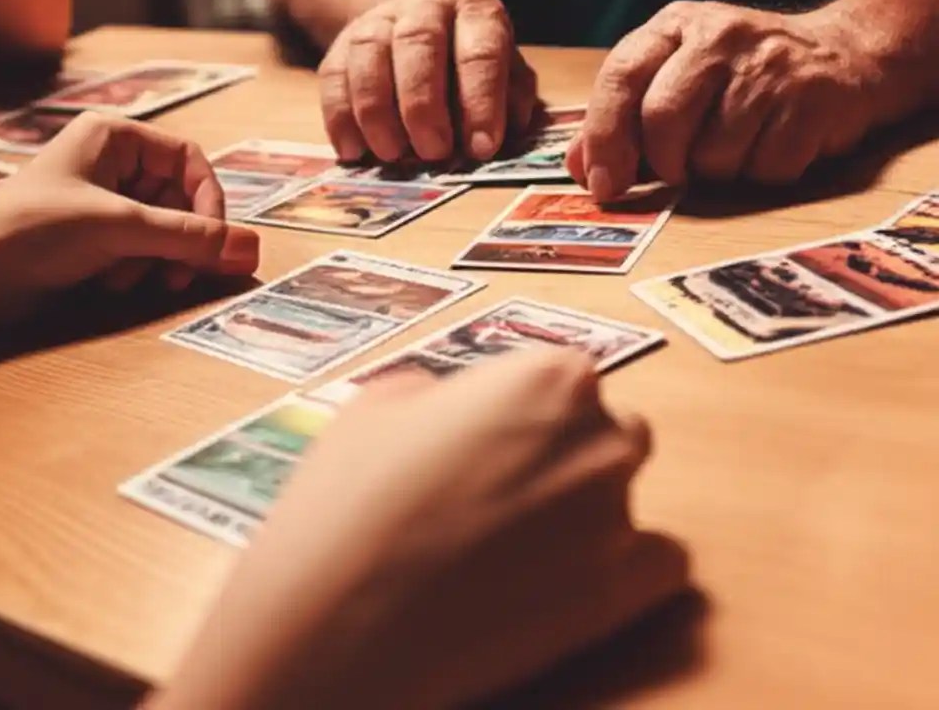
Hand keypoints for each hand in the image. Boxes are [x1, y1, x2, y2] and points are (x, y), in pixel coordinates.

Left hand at [0, 113, 259, 299]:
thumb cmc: (34, 231)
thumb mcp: (120, 228)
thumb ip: (189, 238)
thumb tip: (253, 248)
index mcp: (114, 137)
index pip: (188, 161)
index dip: (208, 202)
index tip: (212, 242)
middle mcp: (110, 163)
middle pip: (178, 201)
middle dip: (178, 241)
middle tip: (175, 275)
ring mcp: (101, 202)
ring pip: (161, 231)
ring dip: (153, 260)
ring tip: (124, 276)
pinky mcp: (92, 237)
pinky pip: (138, 251)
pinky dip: (132, 270)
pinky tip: (106, 281)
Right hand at [153, 350, 688, 709]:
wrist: (336, 619)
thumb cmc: (348, 502)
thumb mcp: (379, 406)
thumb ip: (444, 392)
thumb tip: (458, 406)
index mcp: (547, 378)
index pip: (566, 380)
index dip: (524, 414)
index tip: (489, 442)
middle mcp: (600, 438)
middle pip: (610, 435)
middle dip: (566, 458)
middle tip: (501, 495)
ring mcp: (617, 519)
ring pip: (624, 502)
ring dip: (584, 516)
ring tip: (513, 551)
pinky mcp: (621, 596)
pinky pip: (660, 566)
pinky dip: (624, 570)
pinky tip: (560, 581)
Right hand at [317, 0, 536, 162]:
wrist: (415, 30)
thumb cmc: (469, 63)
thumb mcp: (505, 75)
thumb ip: (509, 101)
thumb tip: (499, 137)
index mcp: (475, 12)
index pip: (481, 51)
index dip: (481, 102)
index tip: (481, 148)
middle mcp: (425, 6)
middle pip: (418, 44)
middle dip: (424, 104)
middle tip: (434, 152)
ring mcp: (378, 22)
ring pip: (370, 55)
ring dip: (377, 111)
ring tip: (391, 154)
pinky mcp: (342, 46)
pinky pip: (334, 77)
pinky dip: (340, 117)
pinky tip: (354, 151)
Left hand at [567, 0, 938, 199]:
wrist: (842, 55)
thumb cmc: (737, 78)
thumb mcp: (673, 80)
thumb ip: (621, 121)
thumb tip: (581, 169)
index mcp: (675, 28)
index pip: (621, 77)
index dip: (605, 137)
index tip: (603, 184)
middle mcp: (721, 36)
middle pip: (664, 119)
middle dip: (664, 162)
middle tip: (677, 171)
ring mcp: (771, 66)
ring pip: (714, 153)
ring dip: (717, 171)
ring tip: (734, 146)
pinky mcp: (815, 100)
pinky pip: (765, 168)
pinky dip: (761, 173)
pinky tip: (771, 145)